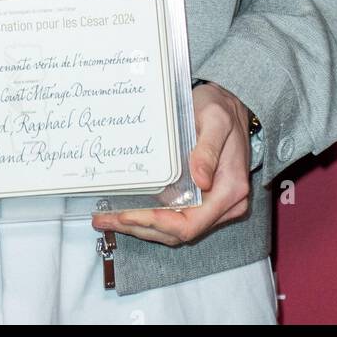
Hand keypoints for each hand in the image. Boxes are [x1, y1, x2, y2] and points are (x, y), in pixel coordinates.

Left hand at [90, 81, 251, 245]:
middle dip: (140, 227)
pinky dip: (151, 218)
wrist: (230, 105)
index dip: (157, 223)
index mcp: (229, 190)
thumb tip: (200, 181)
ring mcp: (213, 205)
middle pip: (178, 232)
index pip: (190, 224)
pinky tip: (128, 211)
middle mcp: (224, 205)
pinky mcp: (203, 200)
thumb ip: (207, 150)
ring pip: (174, 229)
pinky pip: (175, 217)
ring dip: (141, 227)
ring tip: (108, 218)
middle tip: (106, 219)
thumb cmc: (221, 108)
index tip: (129, 215)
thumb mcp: (215, 120)